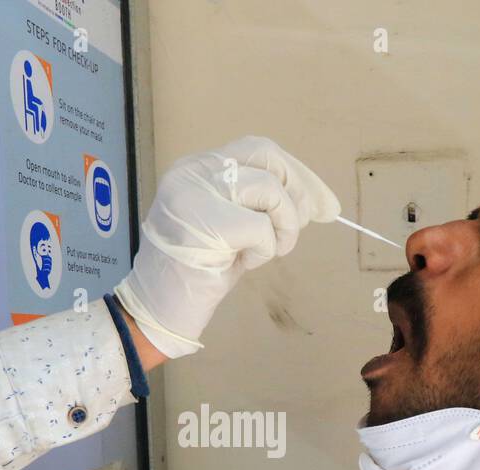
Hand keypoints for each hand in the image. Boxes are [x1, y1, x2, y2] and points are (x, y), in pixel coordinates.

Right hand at [113, 135, 339, 358]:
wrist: (157, 309)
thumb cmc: (195, 273)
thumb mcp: (230, 227)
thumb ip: (259, 204)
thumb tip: (315, 201)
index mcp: (196, 168)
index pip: (258, 151)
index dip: (296, 173)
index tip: (323, 203)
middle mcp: (194, 172)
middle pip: (268, 158)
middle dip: (299, 191)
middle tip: (306, 223)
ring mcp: (197, 194)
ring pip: (271, 191)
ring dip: (284, 227)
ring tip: (268, 251)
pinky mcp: (207, 223)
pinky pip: (263, 228)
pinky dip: (267, 249)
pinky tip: (246, 263)